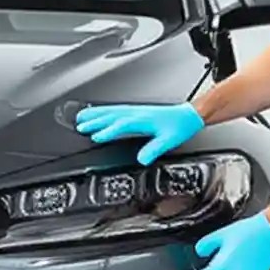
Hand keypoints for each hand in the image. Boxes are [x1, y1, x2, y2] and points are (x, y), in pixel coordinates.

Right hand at [74, 102, 203, 164]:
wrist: (189, 115)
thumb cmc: (180, 126)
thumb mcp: (170, 141)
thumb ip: (154, 149)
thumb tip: (142, 159)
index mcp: (143, 120)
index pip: (121, 125)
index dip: (108, 131)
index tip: (95, 136)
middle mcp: (137, 113)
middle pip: (112, 116)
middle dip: (95, 121)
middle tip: (80, 126)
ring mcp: (136, 111)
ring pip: (111, 111)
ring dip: (96, 114)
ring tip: (81, 117)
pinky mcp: (136, 111)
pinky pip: (116, 110)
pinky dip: (104, 111)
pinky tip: (98, 113)